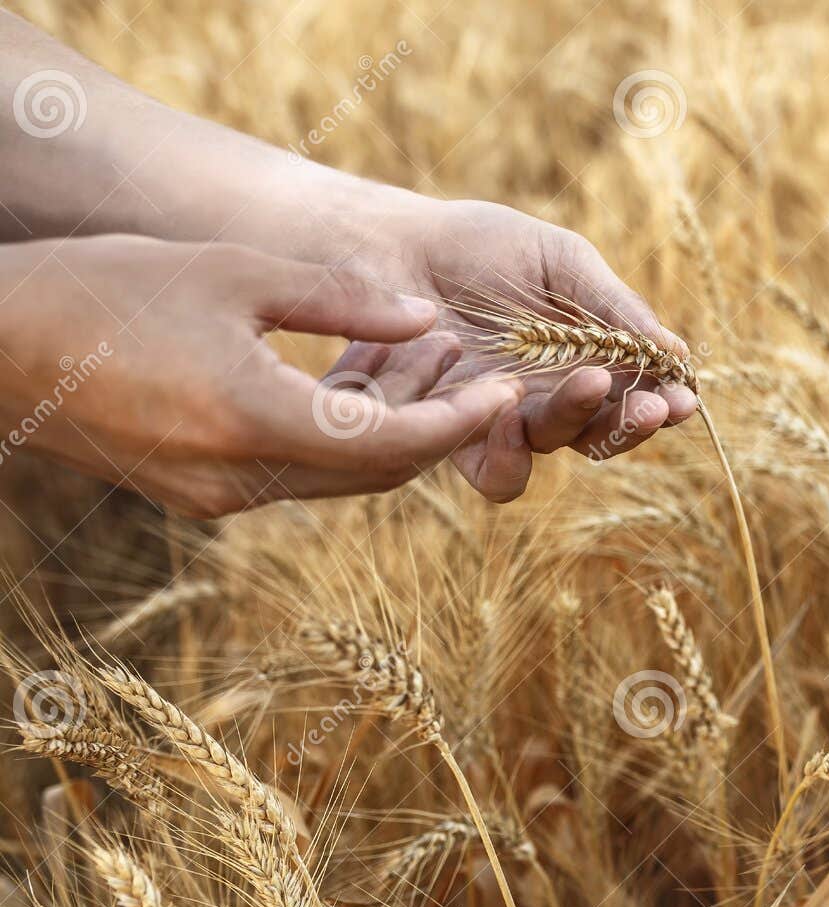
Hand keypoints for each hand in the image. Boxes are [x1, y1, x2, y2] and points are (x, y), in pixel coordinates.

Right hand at [0, 235, 517, 517]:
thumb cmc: (107, 289)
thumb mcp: (234, 272)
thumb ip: (340, 300)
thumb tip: (429, 320)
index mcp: (252, 421)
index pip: (391, 444)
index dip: (458, 420)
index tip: (506, 391)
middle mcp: (240, 479)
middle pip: (375, 471)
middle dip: (437, 424)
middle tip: (479, 369)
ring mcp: (217, 498)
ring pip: (338, 478)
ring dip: (393, 432)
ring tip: (432, 365)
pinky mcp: (199, 497)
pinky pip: (297, 476)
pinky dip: (342, 441)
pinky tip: (363, 389)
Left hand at [341, 197, 698, 501]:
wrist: (394, 244)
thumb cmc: (480, 246)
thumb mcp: (561, 263)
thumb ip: (613, 308)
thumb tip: (678, 353)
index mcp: (585, 361)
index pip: (635, 396)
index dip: (663, 403)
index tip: (683, 396)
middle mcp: (550, 399)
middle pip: (604, 432)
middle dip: (632, 420)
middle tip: (651, 404)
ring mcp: (505, 419)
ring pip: (558, 448)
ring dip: (582, 424)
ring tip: (589, 383)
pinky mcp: (456, 434)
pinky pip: (495, 473)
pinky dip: (510, 456)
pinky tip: (511, 414)